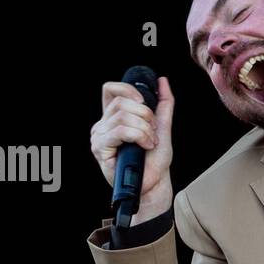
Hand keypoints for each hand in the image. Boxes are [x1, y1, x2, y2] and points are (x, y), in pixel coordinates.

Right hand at [90, 75, 175, 223]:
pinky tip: (145, 146)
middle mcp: (103, 125)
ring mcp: (99, 136)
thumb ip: (163, 103)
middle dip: (144, 115)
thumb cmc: (155, 160)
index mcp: (114, 117)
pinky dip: (138, 136)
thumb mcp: (162, 126)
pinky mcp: (100, 148)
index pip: (110, 89)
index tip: (144, 102)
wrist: (155, 182)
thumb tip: (162, 81)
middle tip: (152, 132)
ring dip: (144, 129)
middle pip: (121, 102)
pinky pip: (120, 131)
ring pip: (122, 117)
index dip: (127, 89)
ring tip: (150, 142)